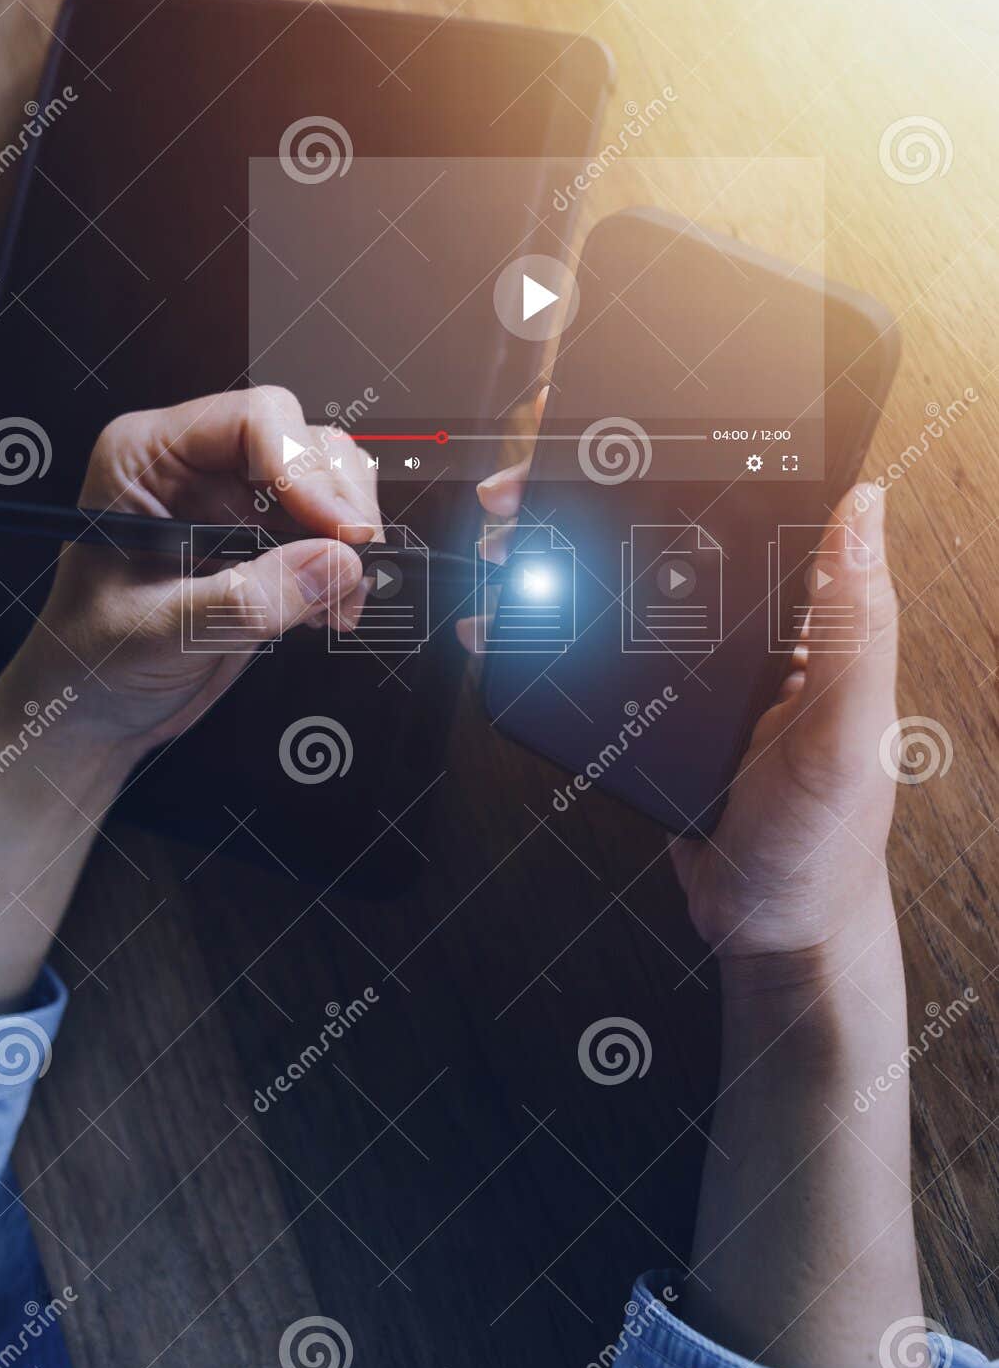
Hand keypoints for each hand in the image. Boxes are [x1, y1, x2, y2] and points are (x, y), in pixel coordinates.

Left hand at [12, 387, 380, 753]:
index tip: (338, 530)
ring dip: (349, 539)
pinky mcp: (266, 544)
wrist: (95, 711)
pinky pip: (332, 532)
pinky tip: (328, 609)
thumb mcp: (159, 630)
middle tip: (350, 567)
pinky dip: (346, 569)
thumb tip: (334, 563)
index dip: (304, 469)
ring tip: (337, 599)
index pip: (252, 421)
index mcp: (148, 456)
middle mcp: (198, 467)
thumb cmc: (92, 659)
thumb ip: (246, 598)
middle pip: (304, 442)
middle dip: (339, 505)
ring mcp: (237, 503)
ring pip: (330, 480)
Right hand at [464, 452, 898, 969]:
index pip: (749, 510)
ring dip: (553, 554)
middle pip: (664, 534)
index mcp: (806, 617)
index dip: (681, 461)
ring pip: (618, 583)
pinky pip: (594, 649)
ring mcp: (693, 664)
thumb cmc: (826, 844)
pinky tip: (507, 620)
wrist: (769, 929)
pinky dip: (543, 629)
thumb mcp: (846, 734)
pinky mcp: (649, 703)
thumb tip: (864, 510)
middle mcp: (749, 627)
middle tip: (524, 492)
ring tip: (503, 541)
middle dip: (587, 499)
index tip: (617, 438)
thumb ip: (855, 626)